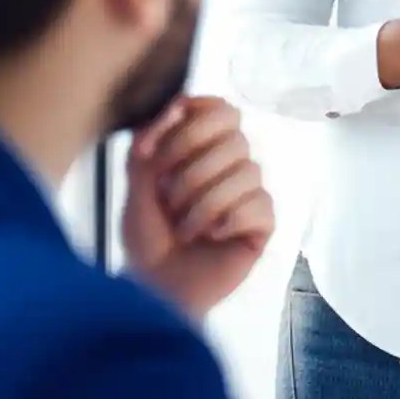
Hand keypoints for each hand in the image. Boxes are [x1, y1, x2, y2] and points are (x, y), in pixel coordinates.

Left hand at [121, 96, 274, 318]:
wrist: (157, 290)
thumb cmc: (148, 242)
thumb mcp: (136, 187)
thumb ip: (148, 144)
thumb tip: (174, 108)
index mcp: (204, 151)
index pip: (222, 110)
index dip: (196, 121)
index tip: (162, 149)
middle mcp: (231, 167)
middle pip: (236, 137)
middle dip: (193, 167)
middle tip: (169, 197)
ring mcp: (250, 195)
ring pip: (248, 171)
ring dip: (206, 202)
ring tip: (185, 228)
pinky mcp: (263, 224)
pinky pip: (259, 204)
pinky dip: (228, 220)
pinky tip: (213, 237)